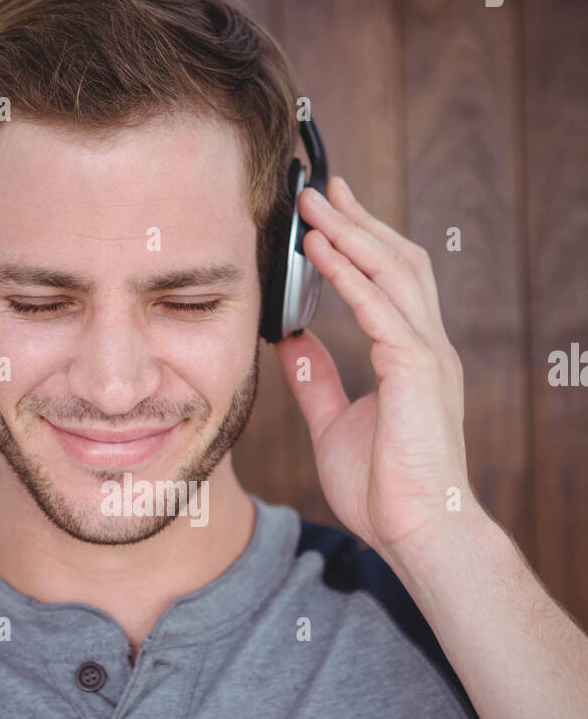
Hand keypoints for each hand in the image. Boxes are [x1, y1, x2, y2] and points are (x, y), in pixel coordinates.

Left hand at [276, 175, 485, 569]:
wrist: (417, 531)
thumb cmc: (384, 491)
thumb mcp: (333, 424)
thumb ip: (316, 380)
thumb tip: (292, 342)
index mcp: (411, 358)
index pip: (391, 282)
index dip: (362, 241)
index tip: (330, 212)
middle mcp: (426, 347)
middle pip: (397, 262)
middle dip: (359, 220)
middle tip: (320, 186)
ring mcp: (427, 356)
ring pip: (393, 272)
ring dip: (351, 232)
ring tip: (313, 203)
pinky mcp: (416, 371)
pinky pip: (380, 309)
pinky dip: (348, 274)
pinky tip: (319, 250)